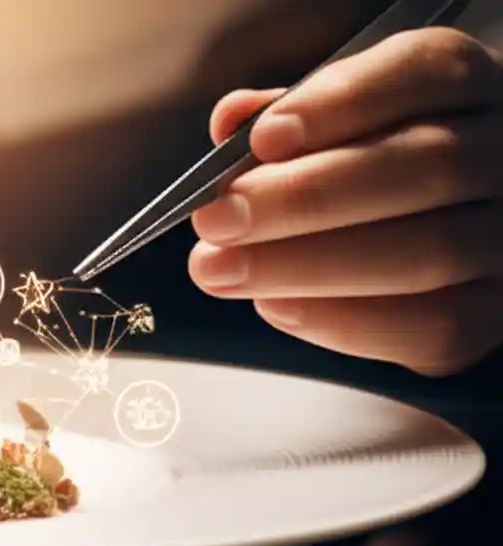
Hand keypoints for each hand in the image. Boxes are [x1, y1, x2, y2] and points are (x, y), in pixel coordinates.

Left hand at [189, 28, 502, 375]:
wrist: (439, 233)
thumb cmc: (371, 166)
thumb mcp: (339, 122)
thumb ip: (290, 116)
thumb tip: (233, 121)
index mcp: (468, 88)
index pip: (425, 73)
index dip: (342, 102)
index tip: (262, 137)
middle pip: (425, 167)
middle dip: (303, 198)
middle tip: (216, 220)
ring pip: (429, 252)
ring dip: (305, 265)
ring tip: (220, 269)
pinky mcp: (495, 314)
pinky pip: (434, 326)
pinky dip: (342, 319)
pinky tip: (276, 304)